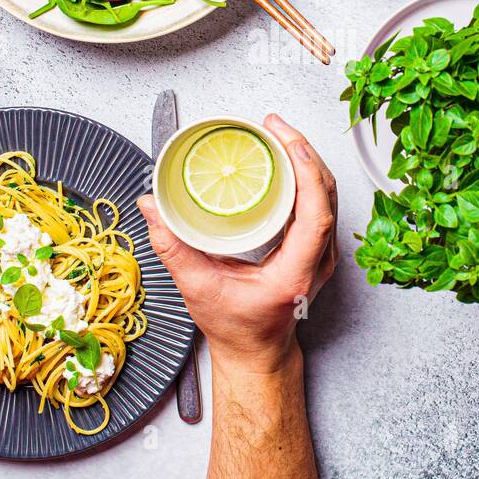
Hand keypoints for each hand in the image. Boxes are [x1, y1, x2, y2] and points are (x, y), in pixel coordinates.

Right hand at [137, 115, 336, 373]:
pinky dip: (305, 175)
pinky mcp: (316, 248)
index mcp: (295, 272)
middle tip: (273, 125)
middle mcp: (317, 262)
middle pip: (325, 195)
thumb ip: (173, 248)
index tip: (287, 142)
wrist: (256, 353)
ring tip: (278, 134)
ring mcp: (322, 255)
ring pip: (326, 196)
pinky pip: (319, 203)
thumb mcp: (199, 288)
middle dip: (303, 152)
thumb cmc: (235, 328)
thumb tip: (151, 207)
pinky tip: (287, 158)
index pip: (316, 215)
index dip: (306, 172)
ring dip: (306, 160)